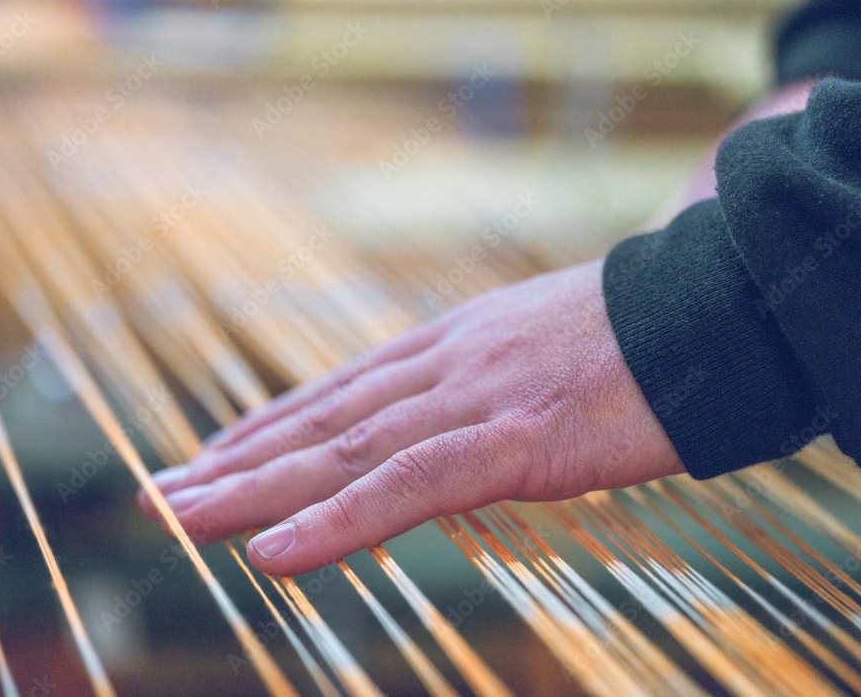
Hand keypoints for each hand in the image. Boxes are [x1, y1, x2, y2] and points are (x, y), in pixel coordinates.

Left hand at [139, 259, 684, 575]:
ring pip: (338, 451)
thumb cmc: (629, 338)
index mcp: (447, 347)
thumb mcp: (533, 352)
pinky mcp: (510, 438)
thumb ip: (479, 384)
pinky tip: (271, 552)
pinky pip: (405, 487)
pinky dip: (334, 520)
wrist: (705, 308)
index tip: (209, 456)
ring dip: (251, 490)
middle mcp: (439, 367)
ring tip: (176, 515)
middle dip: (232, 462)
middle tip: (156, 490)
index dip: (266, 427)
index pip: (335, 392)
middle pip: (317, 421)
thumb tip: (451, 420)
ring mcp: (469, 399)